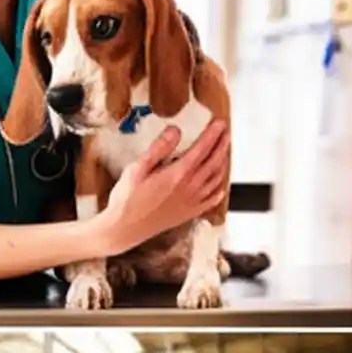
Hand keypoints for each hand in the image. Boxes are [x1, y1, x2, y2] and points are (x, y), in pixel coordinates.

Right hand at [93, 121, 230, 256]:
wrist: (125, 229)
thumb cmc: (128, 199)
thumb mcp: (137, 168)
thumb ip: (159, 148)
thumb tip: (176, 130)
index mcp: (178, 174)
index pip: (202, 149)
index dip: (213, 134)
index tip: (220, 123)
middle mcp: (190, 188)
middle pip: (214, 162)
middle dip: (222, 144)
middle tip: (226, 132)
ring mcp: (193, 202)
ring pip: (216, 179)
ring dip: (223, 162)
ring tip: (224, 151)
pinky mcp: (190, 213)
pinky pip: (212, 199)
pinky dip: (219, 188)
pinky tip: (220, 183)